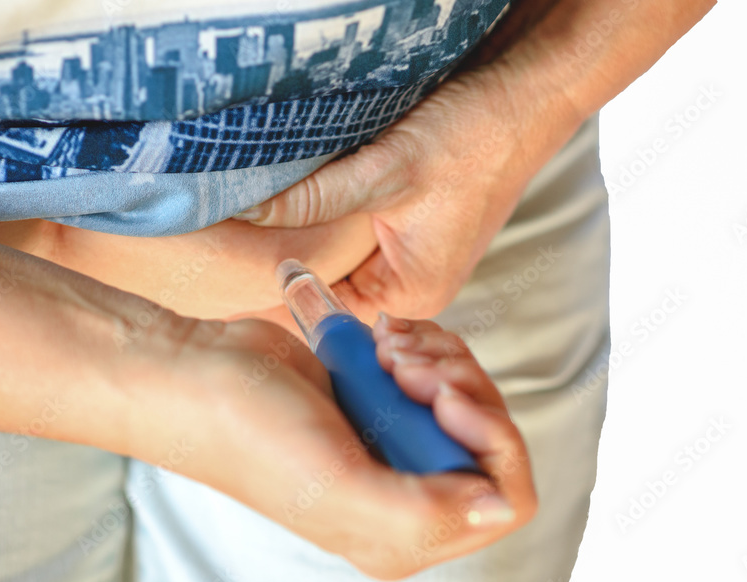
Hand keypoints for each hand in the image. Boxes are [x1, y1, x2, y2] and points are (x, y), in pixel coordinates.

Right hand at [115, 310, 535, 579]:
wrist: (196, 374)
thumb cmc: (250, 434)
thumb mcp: (335, 485)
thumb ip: (422, 512)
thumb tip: (497, 506)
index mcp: (404, 536)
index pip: (504, 497)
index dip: (489, 439)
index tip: (439, 398)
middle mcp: (407, 496)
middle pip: (491, 439)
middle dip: (458, 388)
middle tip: (404, 366)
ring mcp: (395, 446)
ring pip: (468, 397)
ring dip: (437, 360)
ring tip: (386, 350)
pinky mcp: (382, 402)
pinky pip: (440, 368)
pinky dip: (422, 344)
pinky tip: (383, 338)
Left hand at [232, 66, 583, 324]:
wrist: (524, 100)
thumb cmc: (474, 141)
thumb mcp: (383, 172)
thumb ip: (311, 200)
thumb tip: (243, 217)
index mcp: (413, 293)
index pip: (326, 316)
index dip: (274, 296)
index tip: (222, 281)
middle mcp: (414, 286)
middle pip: (331, 291)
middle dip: (286, 269)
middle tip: (225, 253)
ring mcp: (414, 258)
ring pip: (340, 261)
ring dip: (306, 242)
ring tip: (251, 228)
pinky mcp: (412, 229)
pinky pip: (356, 238)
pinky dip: (328, 223)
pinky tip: (298, 206)